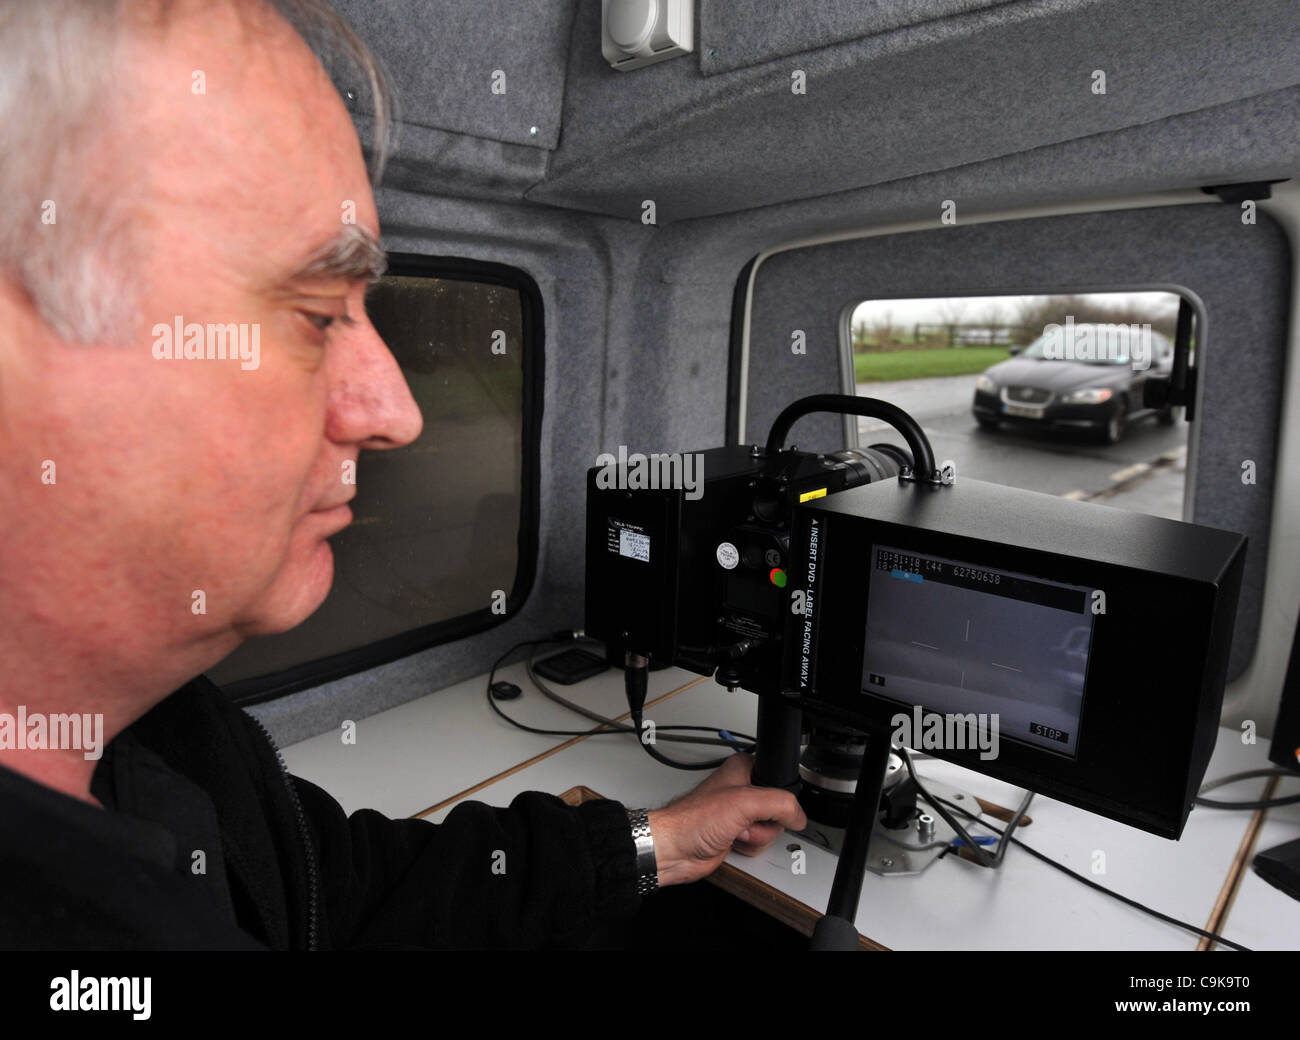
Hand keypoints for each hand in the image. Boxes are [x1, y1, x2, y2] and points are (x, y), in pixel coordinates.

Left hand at [647, 752, 806, 886]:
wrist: (676, 849)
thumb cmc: (694, 819)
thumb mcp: (745, 802)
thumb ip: (780, 804)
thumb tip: (799, 815)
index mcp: (744, 768)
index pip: (781, 778)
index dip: (779, 796)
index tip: (766, 806)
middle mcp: (743, 789)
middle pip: (779, 808)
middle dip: (766, 822)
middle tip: (746, 820)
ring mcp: (740, 813)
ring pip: (771, 828)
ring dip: (757, 836)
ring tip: (736, 831)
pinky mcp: (738, 833)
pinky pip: (760, 842)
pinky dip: (750, 846)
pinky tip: (733, 840)